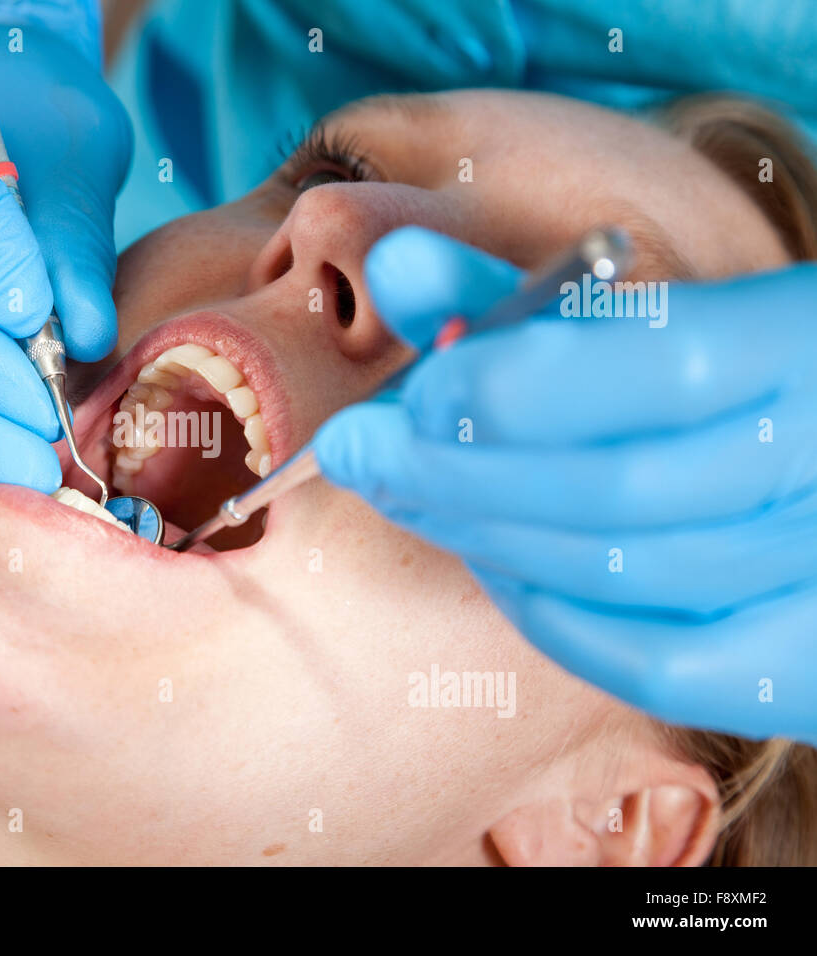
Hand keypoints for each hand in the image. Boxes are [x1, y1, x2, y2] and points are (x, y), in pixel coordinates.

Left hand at [314, 226, 816, 744]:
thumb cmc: (721, 385)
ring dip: (480, 532)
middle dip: (453, 470)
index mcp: (808, 345)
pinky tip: (491, 562)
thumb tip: (394, 268)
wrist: (809, 456)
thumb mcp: (634, 315)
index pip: (659, 368)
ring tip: (406, 489)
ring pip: (618, 575)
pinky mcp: (800, 667)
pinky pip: (650, 664)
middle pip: (616, 488)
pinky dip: (548, 614)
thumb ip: (521, 297)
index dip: (513, 388)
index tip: (412, 390)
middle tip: (356, 448)